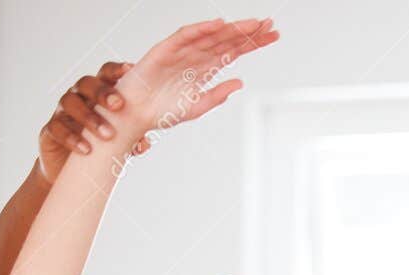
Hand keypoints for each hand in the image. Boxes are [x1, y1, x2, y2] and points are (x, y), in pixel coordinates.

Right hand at [38, 61, 148, 182]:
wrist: (69, 170)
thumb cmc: (100, 147)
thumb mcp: (119, 141)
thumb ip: (132, 137)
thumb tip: (144, 143)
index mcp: (98, 94)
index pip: (105, 74)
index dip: (116, 70)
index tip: (130, 70)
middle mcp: (79, 97)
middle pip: (86, 83)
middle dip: (102, 92)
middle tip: (119, 105)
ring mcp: (63, 112)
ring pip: (71, 103)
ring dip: (90, 117)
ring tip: (108, 135)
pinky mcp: (51, 130)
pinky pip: (58, 128)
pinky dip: (72, 138)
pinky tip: (87, 149)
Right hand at [114, 17, 278, 134]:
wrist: (135, 116)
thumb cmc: (161, 111)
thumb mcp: (197, 107)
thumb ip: (217, 95)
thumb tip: (239, 82)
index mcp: (204, 68)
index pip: (233, 51)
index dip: (252, 43)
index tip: (273, 36)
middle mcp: (195, 56)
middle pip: (226, 40)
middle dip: (248, 32)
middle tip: (270, 24)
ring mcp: (181, 52)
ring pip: (210, 36)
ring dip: (232, 29)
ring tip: (253, 24)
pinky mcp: (165, 50)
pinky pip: (185, 37)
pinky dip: (201, 29)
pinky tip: (218, 25)